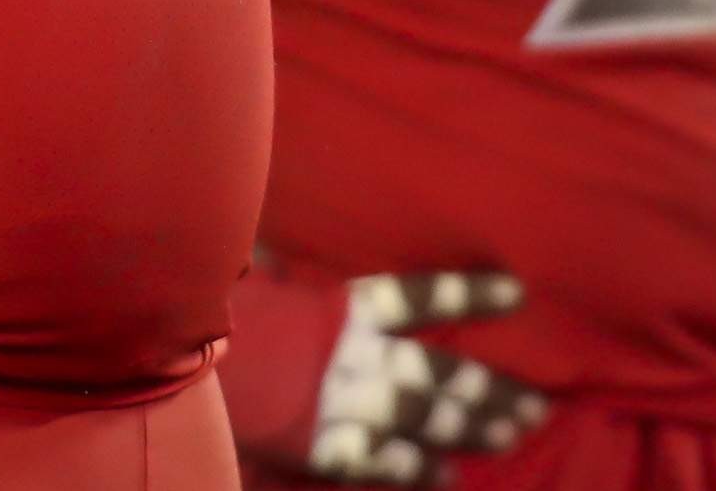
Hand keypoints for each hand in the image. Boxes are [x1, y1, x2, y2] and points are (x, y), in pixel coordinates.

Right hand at [227, 265, 549, 485]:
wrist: (179, 372)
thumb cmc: (212, 314)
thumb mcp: (247, 275)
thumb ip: (271, 264)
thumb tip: (269, 248)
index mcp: (340, 308)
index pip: (420, 298)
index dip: (469, 295)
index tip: (516, 293)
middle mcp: (355, 359)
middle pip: (438, 375)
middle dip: (490, 391)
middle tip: (536, 405)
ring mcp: (343, 407)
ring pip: (423, 421)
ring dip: (470, 429)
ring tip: (511, 435)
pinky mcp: (321, 448)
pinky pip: (381, 463)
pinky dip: (414, 470)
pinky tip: (442, 476)